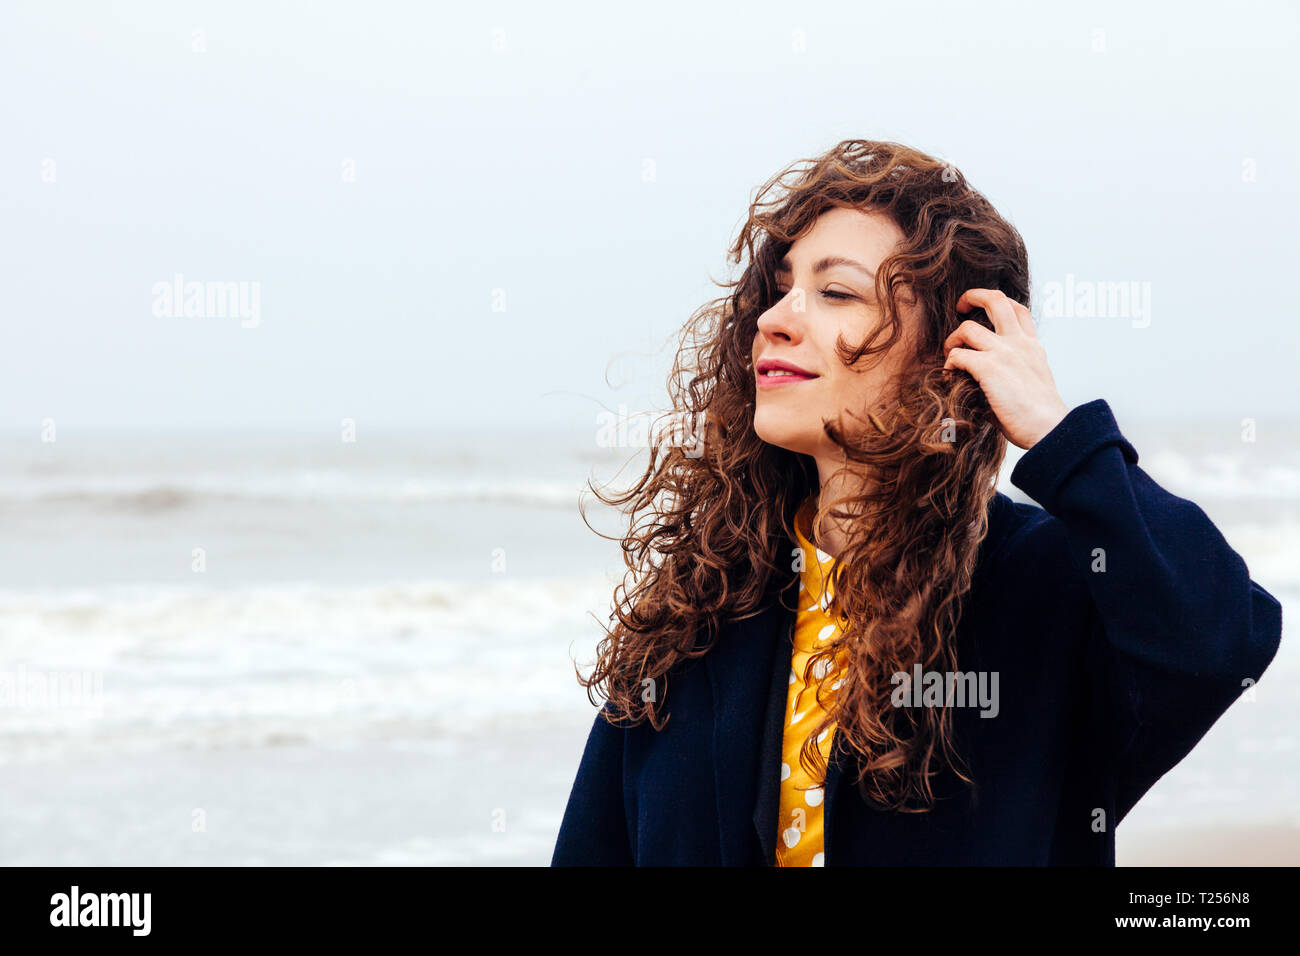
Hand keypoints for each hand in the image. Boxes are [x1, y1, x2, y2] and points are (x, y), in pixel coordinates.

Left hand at [942, 289, 1069, 449]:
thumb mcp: (1032, 383)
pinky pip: (958, 355)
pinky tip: (951, 376)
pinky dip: (949, 363)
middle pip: (995, 299)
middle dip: (972, 296)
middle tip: (960, 307)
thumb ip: (1010, 372)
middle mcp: (1020, 343)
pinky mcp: (989, 368)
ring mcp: (1004, 353)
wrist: (1050, 429)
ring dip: (952, 340)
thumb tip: (979, 381)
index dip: (996, 302)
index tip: (981, 310)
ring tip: (950, 354)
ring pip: (967, 328)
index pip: (1017, 309)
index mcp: (1032, 347)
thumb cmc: (1039, 417)